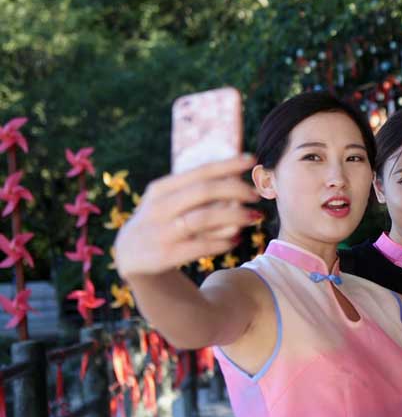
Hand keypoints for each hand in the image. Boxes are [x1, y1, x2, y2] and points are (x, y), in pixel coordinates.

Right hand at [114, 155, 259, 279]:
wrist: (130, 256)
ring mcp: (161, 231)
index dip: (228, 165)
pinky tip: (236, 241)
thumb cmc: (162, 221)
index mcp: (161, 188)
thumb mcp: (168, 200)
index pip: (199, 172)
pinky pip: (200, 246)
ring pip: (203, 218)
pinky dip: (222, 242)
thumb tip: (238, 179)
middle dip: (235, 190)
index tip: (253, 160)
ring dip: (234, 216)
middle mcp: (159, 207)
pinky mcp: (165, 255)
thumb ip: (196, 191)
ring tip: (254, 217)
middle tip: (256, 195)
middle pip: (203, 191)